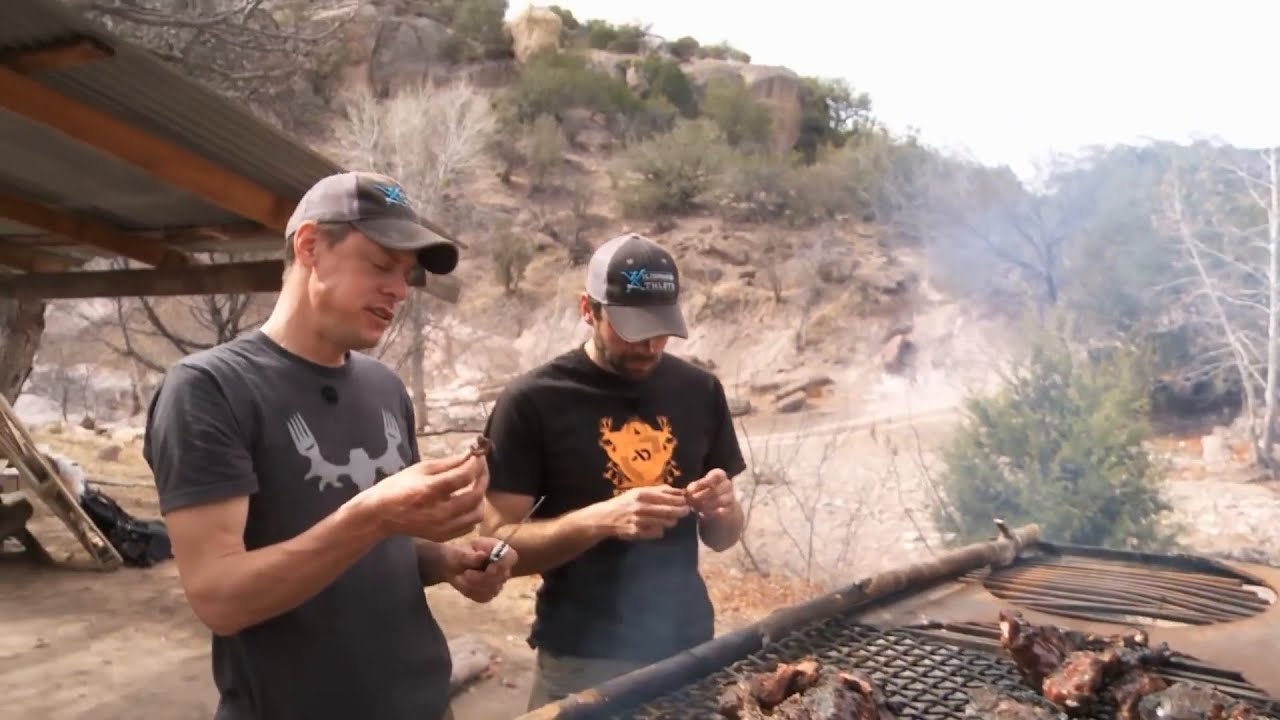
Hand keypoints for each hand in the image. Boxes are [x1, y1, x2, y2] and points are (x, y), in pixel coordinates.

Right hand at [358, 452, 488, 542]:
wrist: (381, 514)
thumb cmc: (399, 486)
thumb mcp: (421, 468)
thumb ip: (449, 463)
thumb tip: (471, 455)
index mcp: (430, 490)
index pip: (465, 476)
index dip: (477, 464)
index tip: (479, 455)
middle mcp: (439, 512)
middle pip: (475, 495)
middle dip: (483, 478)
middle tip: (481, 468)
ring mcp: (442, 527)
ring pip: (477, 513)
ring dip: (480, 497)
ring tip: (474, 486)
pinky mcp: (443, 536)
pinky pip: (469, 526)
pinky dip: (472, 512)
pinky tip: (466, 503)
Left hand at [445, 537, 516, 603]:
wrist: (453, 565)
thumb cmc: (459, 554)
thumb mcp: (461, 551)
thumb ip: (471, 555)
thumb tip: (482, 556)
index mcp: (501, 551)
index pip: (511, 557)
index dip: (501, 564)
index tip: (487, 567)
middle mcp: (504, 568)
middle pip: (500, 577)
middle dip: (480, 577)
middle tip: (466, 573)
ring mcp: (498, 583)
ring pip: (490, 589)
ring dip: (472, 584)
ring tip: (462, 576)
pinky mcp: (489, 595)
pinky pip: (482, 597)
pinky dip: (470, 591)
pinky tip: (464, 583)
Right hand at [593, 486, 689, 540]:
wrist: (606, 518)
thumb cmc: (625, 502)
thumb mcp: (640, 491)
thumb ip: (660, 490)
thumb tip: (680, 491)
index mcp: (642, 494)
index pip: (668, 497)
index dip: (681, 500)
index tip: (686, 501)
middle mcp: (641, 507)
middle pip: (670, 511)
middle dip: (681, 511)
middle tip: (686, 510)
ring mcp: (639, 521)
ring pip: (666, 523)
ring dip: (672, 521)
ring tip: (670, 518)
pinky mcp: (638, 533)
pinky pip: (658, 533)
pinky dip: (660, 530)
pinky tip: (656, 526)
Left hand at [686, 469, 736, 521]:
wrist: (716, 508)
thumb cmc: (703, 493)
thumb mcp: (697, 488)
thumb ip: (692, 488)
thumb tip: (688, 491)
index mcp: (719, 475)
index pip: (716, 475)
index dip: (704, 482)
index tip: (691, 488)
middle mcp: (727, 484)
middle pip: (716, 490)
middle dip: (701, 496)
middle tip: (691, 501)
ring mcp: (731, 497)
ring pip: (720, 501)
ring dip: (706, 505)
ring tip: (695, 508)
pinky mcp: (731, 509)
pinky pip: (723, 511)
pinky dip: (712, 513)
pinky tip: (703, 514)